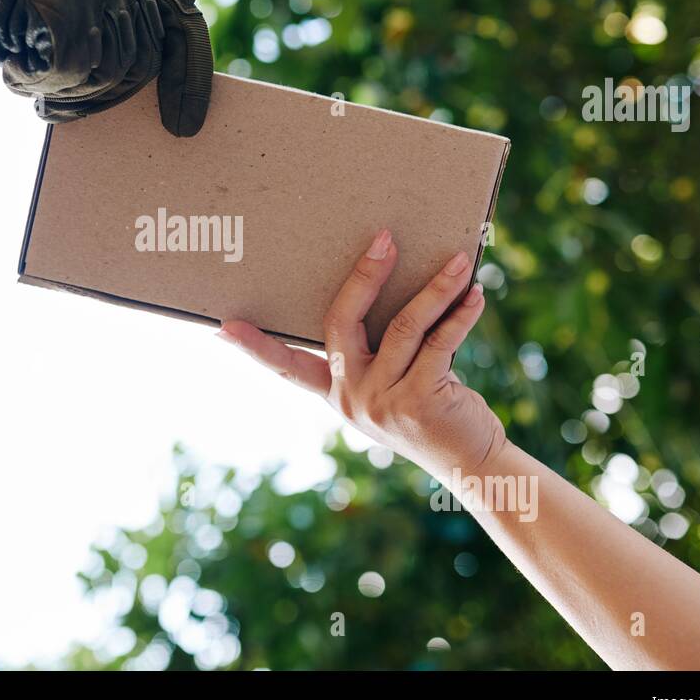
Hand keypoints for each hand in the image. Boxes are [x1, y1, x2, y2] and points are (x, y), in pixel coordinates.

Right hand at [218, 229, 505, 477]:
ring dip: (434, 289)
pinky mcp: (419, 401)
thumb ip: (379, 351)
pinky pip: (438, 343)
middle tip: (384, 239)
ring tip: (457, 261)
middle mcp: (351, 397)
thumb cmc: (431, 410)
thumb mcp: (391, 384)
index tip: (224, 327)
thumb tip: (386, 288)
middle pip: (343, 323)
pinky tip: (474, 294)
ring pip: (403, 326)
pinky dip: (459, 314)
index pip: (288, 367)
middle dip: (364, 276)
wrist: (469, 461)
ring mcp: (382, 401)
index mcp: (335, 392)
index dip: (257, 346)